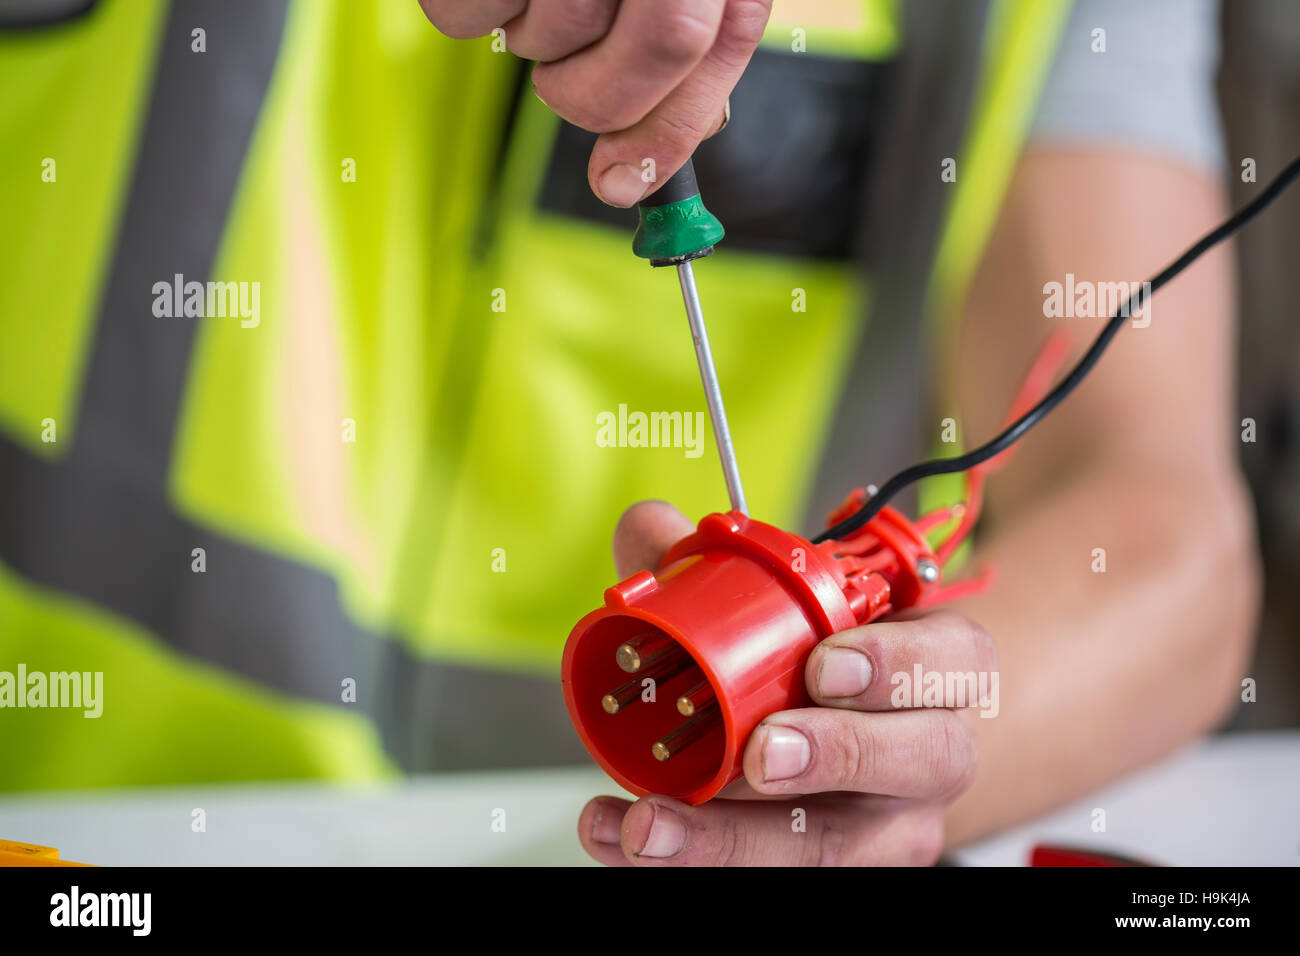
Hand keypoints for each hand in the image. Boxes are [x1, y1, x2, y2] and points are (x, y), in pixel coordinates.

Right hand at [418, 1, 772, 205]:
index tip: (620, 185)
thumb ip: (678, 70)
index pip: (704, 46)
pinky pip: (464, 16)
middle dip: (592, 97)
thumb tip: (627, 177)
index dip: (663, 131)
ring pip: (547, 36)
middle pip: (642, 53)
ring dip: (534, 39)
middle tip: (566, 79)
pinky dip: (470, 13)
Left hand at [577, 501, 995, 865]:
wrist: (853, 751)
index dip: (896, 664)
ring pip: (837, 846)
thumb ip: (707, 565)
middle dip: (833, 757)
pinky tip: (621, 837)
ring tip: (653, 822)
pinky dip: (688, 860)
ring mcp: (887, 824)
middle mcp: (928, 752)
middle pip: (920, 760)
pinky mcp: (838, 867)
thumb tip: (647, 526)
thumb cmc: (817, 662)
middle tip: (757, 753)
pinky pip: (769, 877)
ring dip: (733, 840)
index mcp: (934, 669)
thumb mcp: (785, 607)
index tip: (821, 665)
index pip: (955, 661)